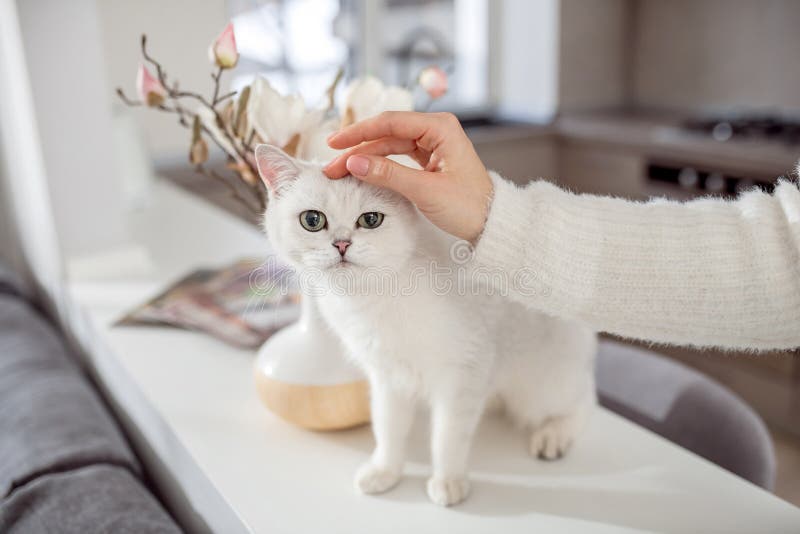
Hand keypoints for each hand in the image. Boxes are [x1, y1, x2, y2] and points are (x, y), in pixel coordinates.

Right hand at [323, 111, 492, 242]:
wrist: (491, 223)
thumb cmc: (468, 206)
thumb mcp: (425, 191)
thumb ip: (388, 174)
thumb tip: (354, 162)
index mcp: (440, 128)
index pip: (391, 123)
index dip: (359, 132)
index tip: (335, 143)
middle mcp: (436, 131)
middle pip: (386, 134)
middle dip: (358, 149)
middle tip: (332, 165)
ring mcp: (432, 145)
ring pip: (389, 146)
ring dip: (365, 158)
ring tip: (340, 171)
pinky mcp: (429, 161)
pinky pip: (397, 158)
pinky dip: (378, 165)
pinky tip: (362, 171)